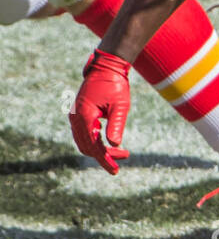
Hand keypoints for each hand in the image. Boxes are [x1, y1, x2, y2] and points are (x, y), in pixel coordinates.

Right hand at [70, 49, 130, 174]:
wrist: (106, 68)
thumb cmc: (115, 85)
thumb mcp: (120, 106)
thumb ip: (116, 125)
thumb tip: (115, 145)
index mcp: (84, 116)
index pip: (93, 146)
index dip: (104, 159)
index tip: (115, 170)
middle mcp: (75, 118)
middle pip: (87, 147)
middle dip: (104, 156)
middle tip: (124, 157)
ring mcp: (75, 116)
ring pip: (84, 142)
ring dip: (100, 150)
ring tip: (120, 153)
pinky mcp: (78, 114)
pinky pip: (84, 134)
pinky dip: (95, 141)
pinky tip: (109, 142)